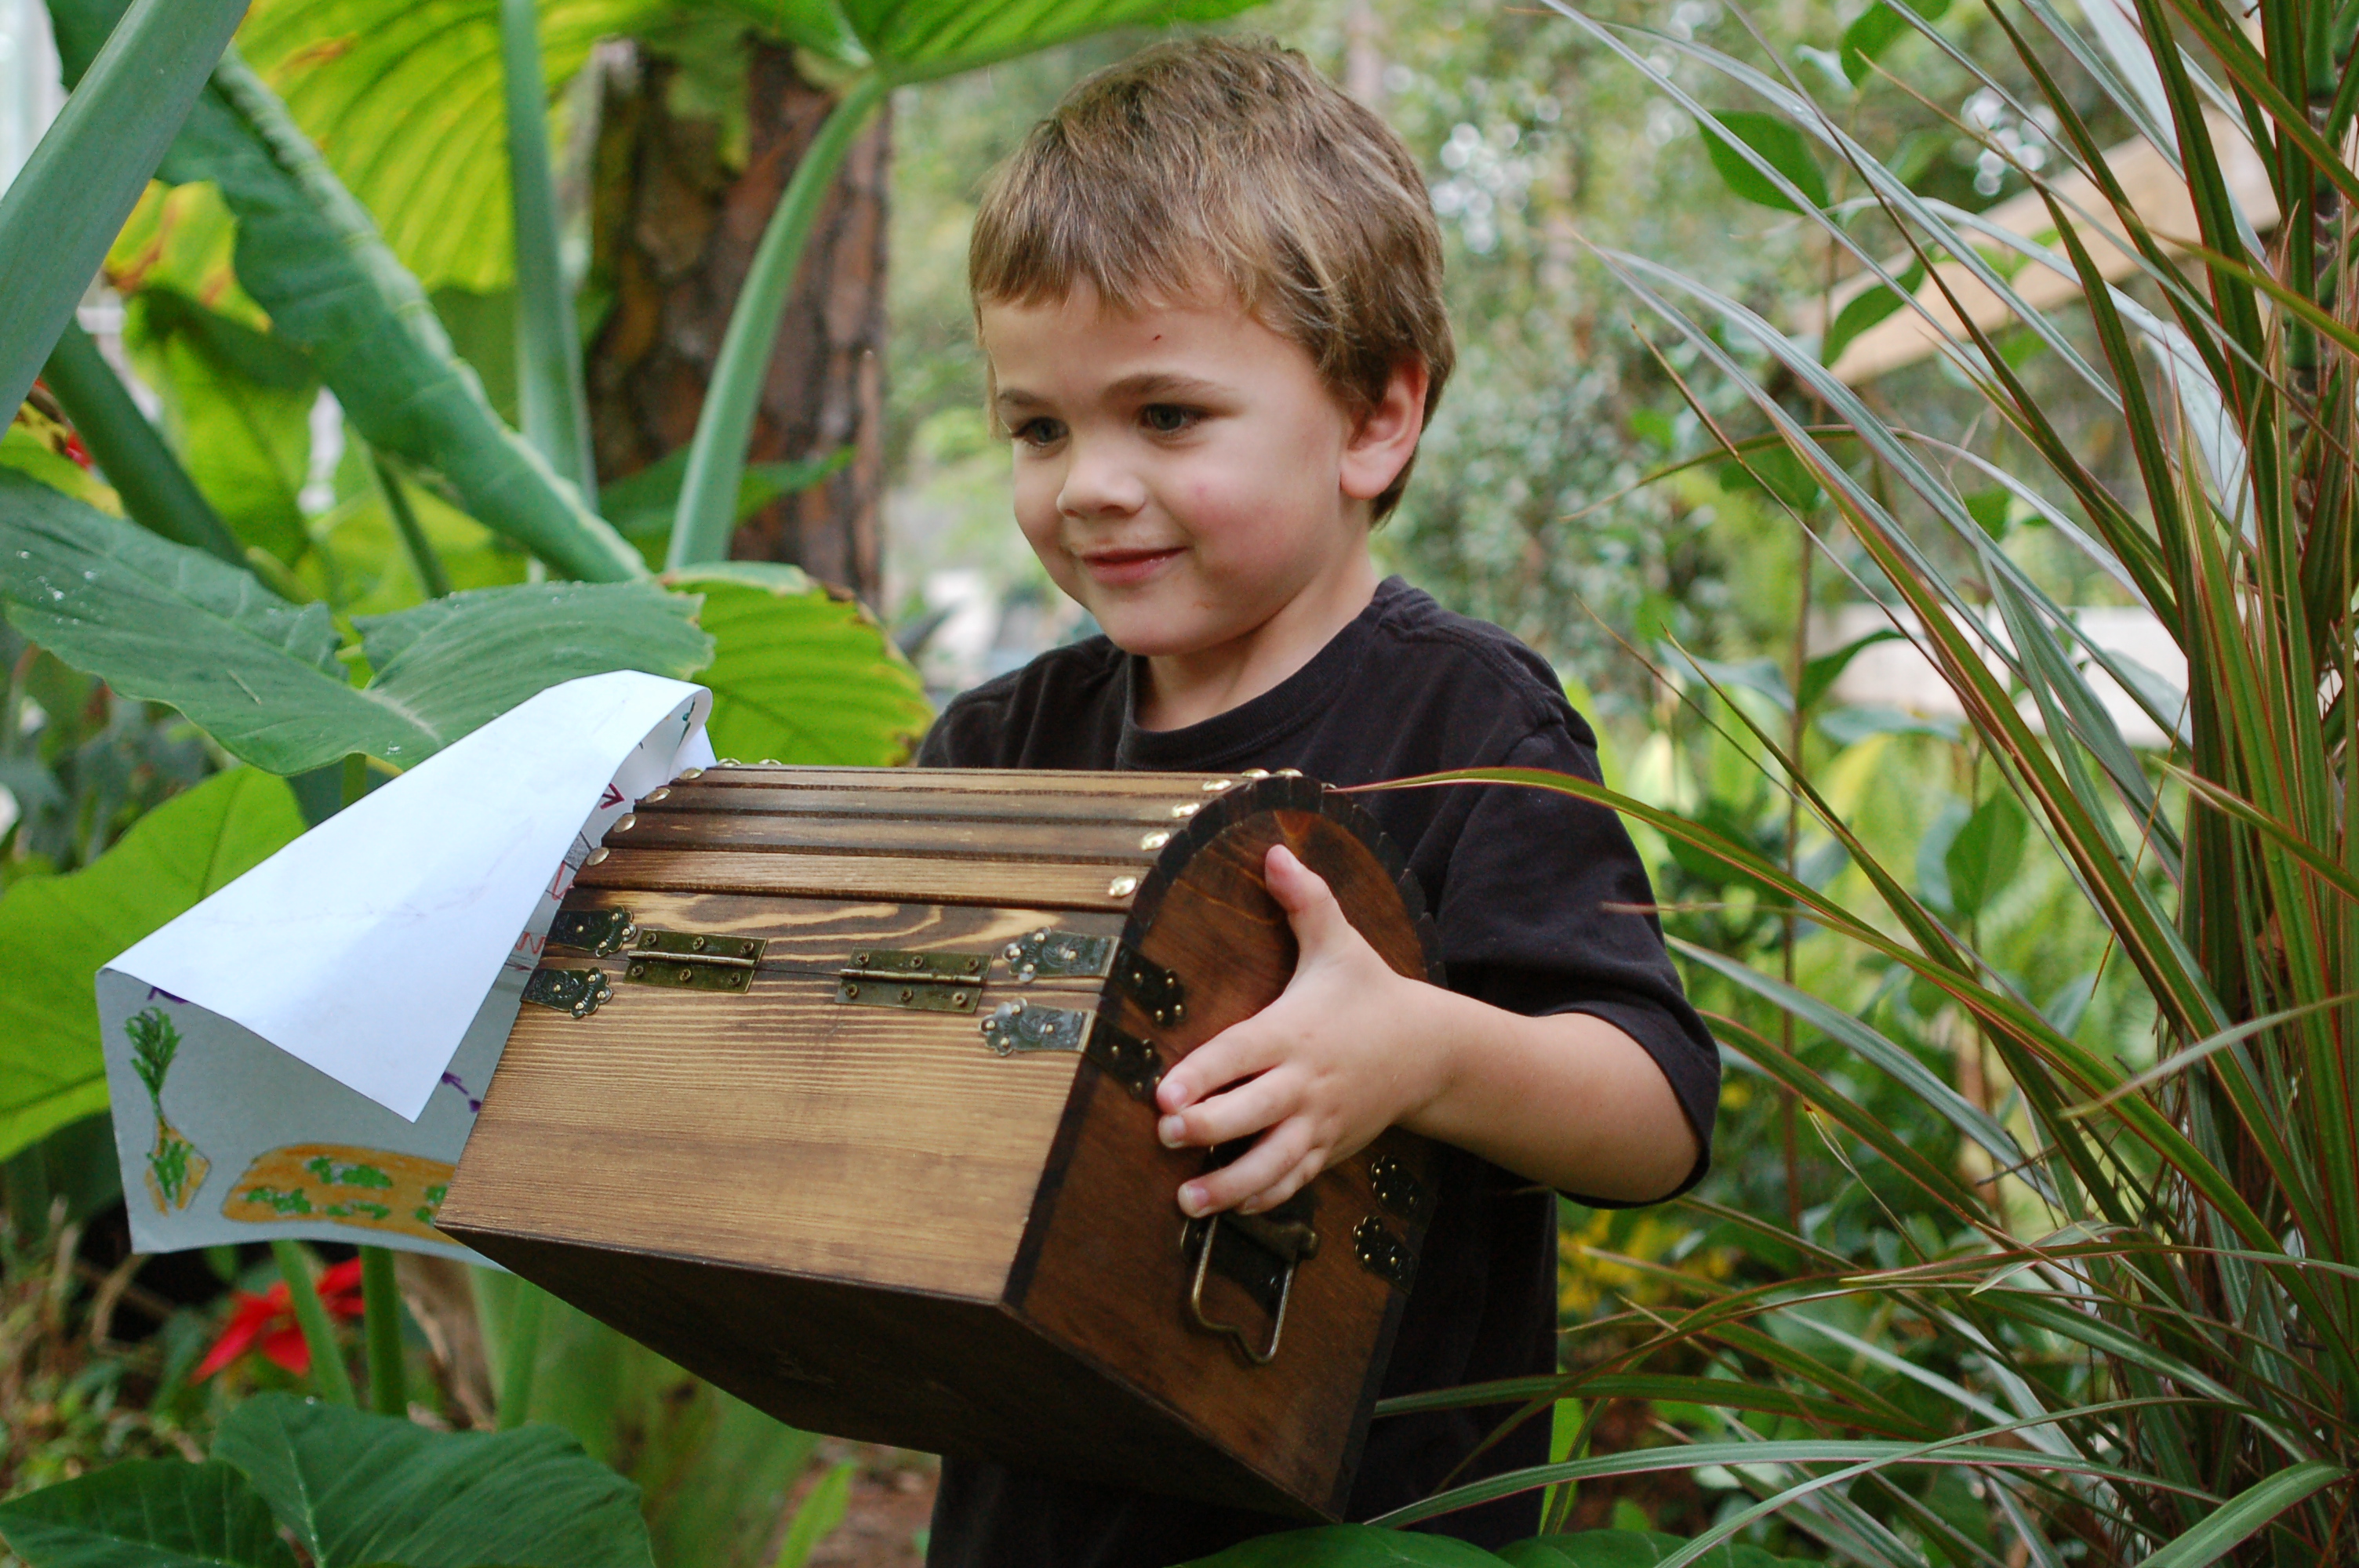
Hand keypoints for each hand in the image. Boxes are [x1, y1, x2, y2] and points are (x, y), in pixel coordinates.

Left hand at [1151, 844, 1447, 1217]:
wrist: (1431, 1050)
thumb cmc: (1369, 993)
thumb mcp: (1340, 943)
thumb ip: (1305, 900)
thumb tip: (1275, 851)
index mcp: (1293, 1032)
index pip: (1239, 1055)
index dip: (1201, 1075)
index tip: (1162, 1093)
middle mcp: (1303, 1082)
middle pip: (1251, 1113)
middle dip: (1206, 1128)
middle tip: (1165, 1135)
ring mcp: (1318, 1121)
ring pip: (1271, 1162)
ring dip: (1230, 1185)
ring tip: (1188, 1201)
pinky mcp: (1328, 1148)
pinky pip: (1294, 1180)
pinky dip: (1263, 1197)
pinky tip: (1231, 1208)